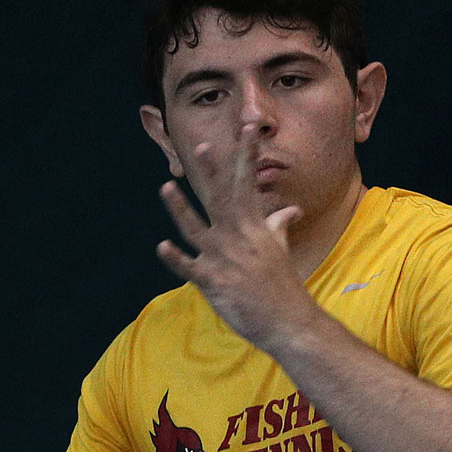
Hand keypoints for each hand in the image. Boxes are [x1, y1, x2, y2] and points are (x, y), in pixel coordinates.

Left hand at [155, 122, 312, 346]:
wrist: (288, 321)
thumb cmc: (283, 286)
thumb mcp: (281, 250)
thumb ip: (277, 226)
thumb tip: (289, 210)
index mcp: (255, 228)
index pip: (249, 184)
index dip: (246, 155)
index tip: (247, 129)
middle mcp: (239, 238)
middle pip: (222, 198)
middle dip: (211, 171)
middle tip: (200, 146)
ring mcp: (224, 260)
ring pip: (197, 229)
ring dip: (180, 209)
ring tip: (166, 188)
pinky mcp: (213, 282)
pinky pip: (189, 268)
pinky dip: (175, 259)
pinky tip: (161, 246)